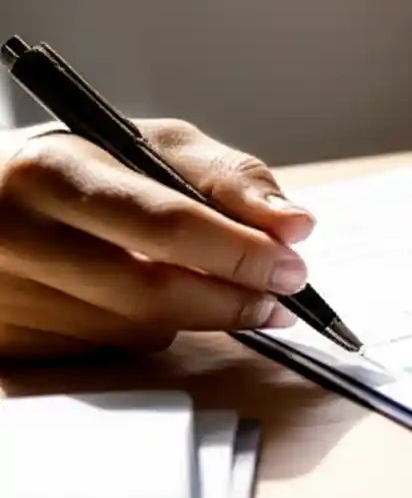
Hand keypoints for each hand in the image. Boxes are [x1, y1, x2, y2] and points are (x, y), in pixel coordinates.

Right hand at [0, 120, 314, 357]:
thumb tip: (296, 227)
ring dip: (191, 317)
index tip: (293, 269)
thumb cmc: (83, 166)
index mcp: (51, 173)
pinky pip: (108, 353)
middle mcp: (15, 237)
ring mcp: (6, 298)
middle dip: (231, 301)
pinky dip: (144, 331)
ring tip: (201, 285)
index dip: (241, 254)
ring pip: (137, 332)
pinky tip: (134, 299)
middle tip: (278, 300)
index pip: (165, 225)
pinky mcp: (8, 344)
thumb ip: (230, 179)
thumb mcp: (150, 144)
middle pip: (153, 294)